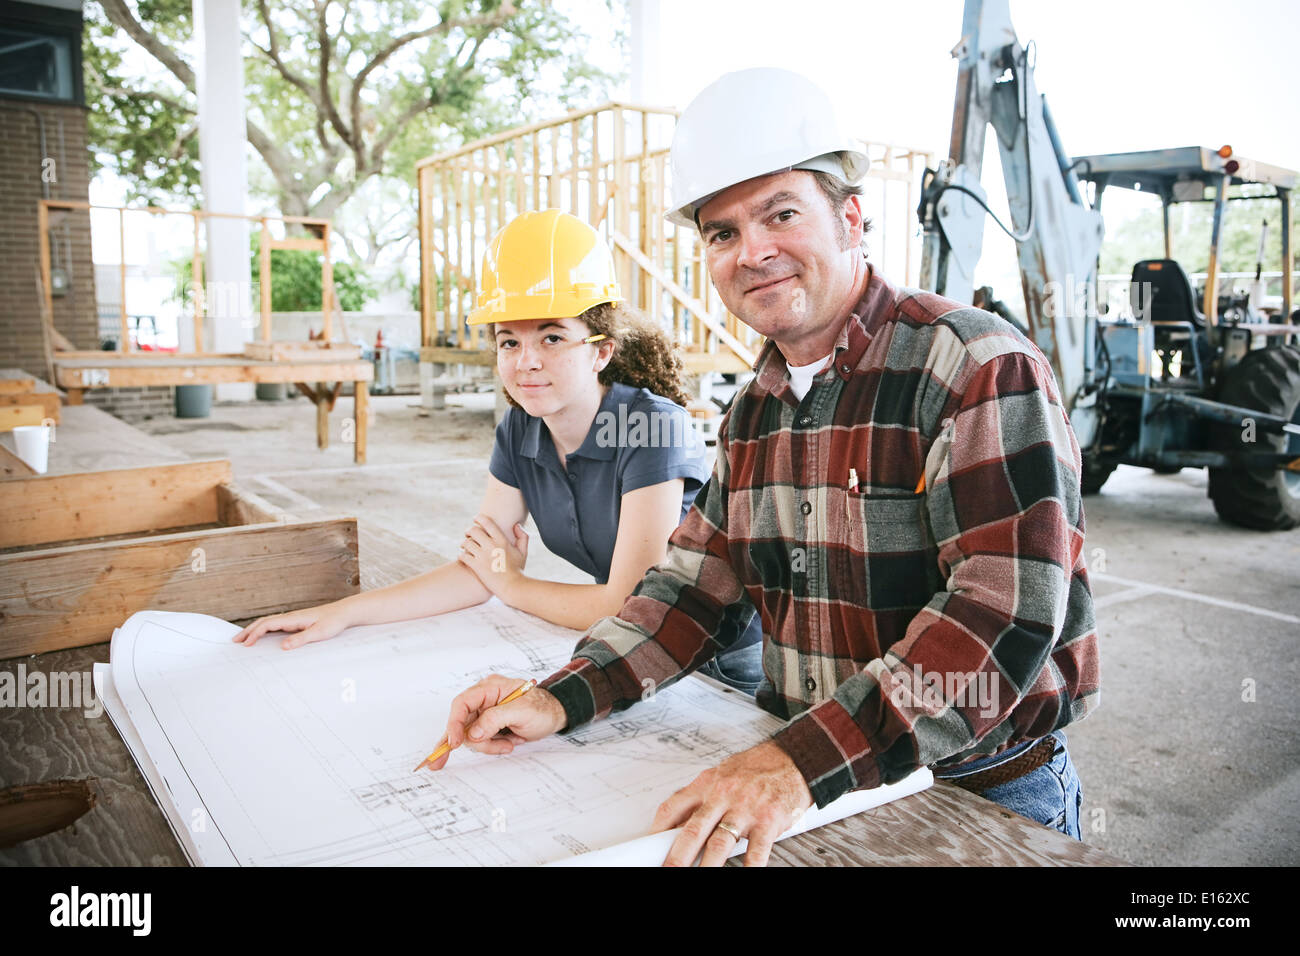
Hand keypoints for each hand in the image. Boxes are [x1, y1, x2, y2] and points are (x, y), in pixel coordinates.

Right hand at [232, 601, 351, 649]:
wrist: (344, 612)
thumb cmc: (333, 621)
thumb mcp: (319, 633)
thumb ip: (301, 639)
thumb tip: (283, 646)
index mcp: (293, 618)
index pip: (268, 624)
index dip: (255, 634)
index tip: (246, 644)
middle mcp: (290, 617)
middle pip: (263, 622)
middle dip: (248, 631)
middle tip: (234, 641)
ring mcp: (292, 619)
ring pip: (268, 623)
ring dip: (254, 630)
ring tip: (243, 639)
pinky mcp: (296, 622)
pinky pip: (275, 625)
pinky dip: (263, 630)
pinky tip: (262, 636)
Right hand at [427, 674, 566, 770]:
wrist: (555, 714)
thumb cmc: (542, 708)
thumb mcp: (522, 711)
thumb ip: (495, 719)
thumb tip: (473, 733)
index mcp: (490, 688)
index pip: (462, 703)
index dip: (454, 723)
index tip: (454, 742)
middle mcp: (483, 698)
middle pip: (463, 723)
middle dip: (475, 740)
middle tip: (484, 750)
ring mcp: (484, 712)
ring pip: (471, 735)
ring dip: (489, 744)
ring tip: (510, 742)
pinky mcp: (488, 725)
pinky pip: (480, 740)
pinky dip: (492, 746)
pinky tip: (508, 742)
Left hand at [457, 515, 528, 596]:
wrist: (512, 587)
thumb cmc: (518, 570)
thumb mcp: (523, 552)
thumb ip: (522, 536)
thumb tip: (516, 525)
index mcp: (502, 540)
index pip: (486, 522)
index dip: (478, 518)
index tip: (476, 519)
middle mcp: (491, 546)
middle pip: (473, 530)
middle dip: (468, 531)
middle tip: (468, 534)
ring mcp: (483, 556)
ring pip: (465, 543)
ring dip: (463, 544)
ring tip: (464, 547)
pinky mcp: (476, 566)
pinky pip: (462, 556)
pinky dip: (460, 555)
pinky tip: (463, 557)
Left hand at [650, 740, 812, 866]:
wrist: (794, 759)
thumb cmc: (758, 768)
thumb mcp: (722, 774)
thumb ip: (701, 797)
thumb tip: (677, 821)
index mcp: (708, 783)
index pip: (674, 806)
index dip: (658, 828)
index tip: (650, 844)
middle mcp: (724, 796)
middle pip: (693, 831)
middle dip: (677, 857)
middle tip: (667, 869)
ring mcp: (746, 810)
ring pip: (719, 844)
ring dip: (706, 867)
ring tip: (698, 877)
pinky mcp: (768, 822)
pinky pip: (755, 852)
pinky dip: (748, 868)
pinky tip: (743, 874)